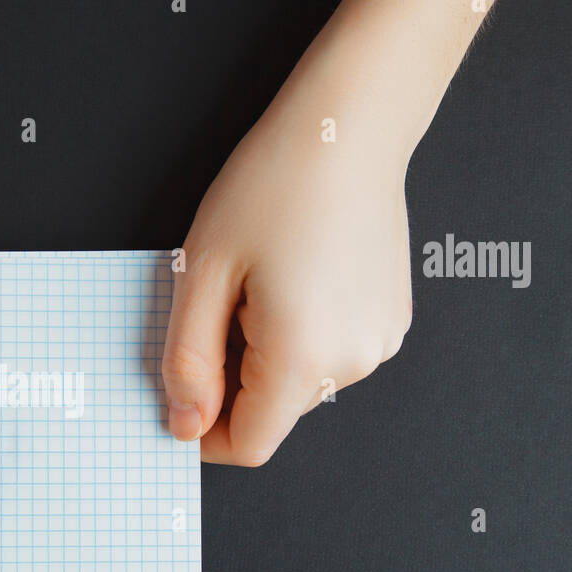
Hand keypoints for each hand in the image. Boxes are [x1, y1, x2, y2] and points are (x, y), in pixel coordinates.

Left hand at [162, 81, 412, 465]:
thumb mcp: (202, 274)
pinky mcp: (391, 320)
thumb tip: (183, 426)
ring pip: (300, 381)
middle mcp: (352, 363)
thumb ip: (188, 361)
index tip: (181, 394)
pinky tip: (293, 275)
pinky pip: (330, 351)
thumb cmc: (274, 185)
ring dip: (266, 351)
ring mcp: (379, 342)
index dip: (204, 433)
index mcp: (302, 358)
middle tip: (217, 303)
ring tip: (259, 280)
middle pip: (273, 411)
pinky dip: (299, 332)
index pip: (249, 444)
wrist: (349, 127)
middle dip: (232, 378)